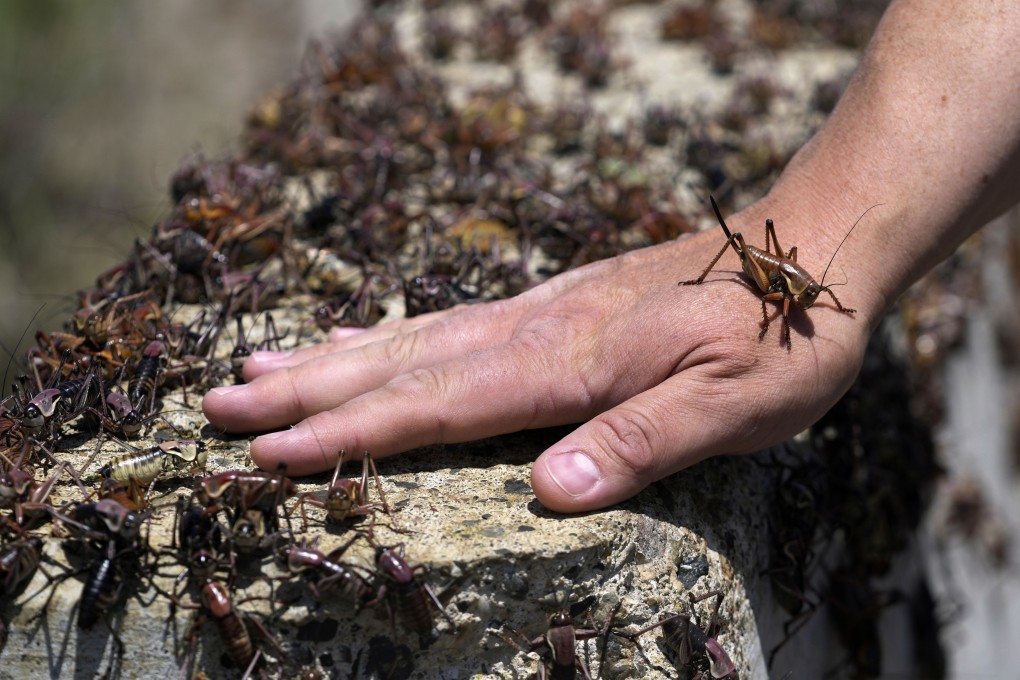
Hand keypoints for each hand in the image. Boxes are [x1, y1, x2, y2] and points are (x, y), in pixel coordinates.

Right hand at [202, 218, 870, 512]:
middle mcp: (535, 329)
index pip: (437, 404)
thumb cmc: (779, 338)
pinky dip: (389, 337)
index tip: (271, 453)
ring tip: (258, 365)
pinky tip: (362, 341)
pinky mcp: (552, 306)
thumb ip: (639, 444)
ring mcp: (538, 311)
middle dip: (306, 390)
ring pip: (412, 338)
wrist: (806, 250)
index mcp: (568, 362)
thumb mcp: (735, 405)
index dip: (351, 432)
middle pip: (399, 364)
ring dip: (330, 358)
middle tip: (219, 403)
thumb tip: (548, 489)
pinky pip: (448, 324)